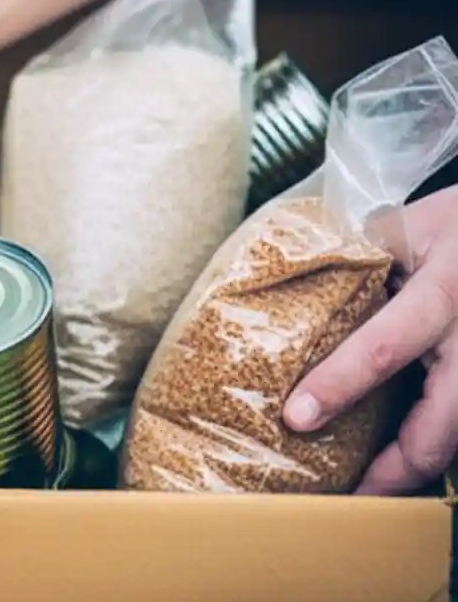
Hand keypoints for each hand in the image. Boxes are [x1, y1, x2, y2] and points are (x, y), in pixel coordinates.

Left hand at [285, 186, 457, 494]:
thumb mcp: (408, 227)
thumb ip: (355, 254)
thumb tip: (281, 277)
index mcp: (442, 295)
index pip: (384, 348)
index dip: (339, 386)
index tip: (298, 417)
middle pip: (439, 431)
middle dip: (391, 472)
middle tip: (344, 495)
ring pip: (456, 441)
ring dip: (412, 470)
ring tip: (366, 489)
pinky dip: (432, 449)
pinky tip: (399, 464)